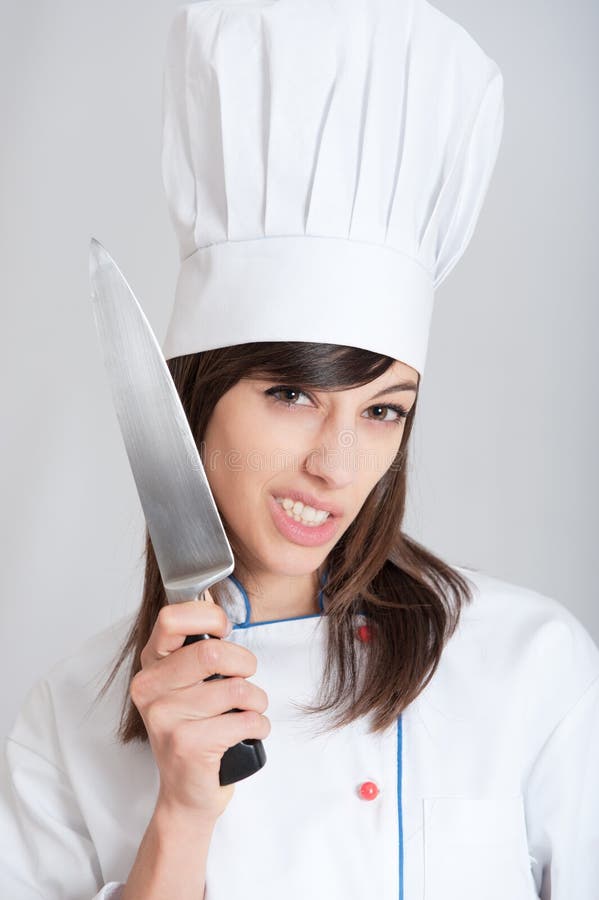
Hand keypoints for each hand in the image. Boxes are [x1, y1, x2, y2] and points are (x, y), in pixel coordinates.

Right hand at [130, 590, 270, 823]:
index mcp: (150, 665)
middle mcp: (149, 689)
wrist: (187, 794)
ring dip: (257, 700)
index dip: (209, 618)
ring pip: (235, 689)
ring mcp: (164, 719)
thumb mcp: (188, 684)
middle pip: (212, 653)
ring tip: (250, 710)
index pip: (171, 618)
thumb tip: (212, 601)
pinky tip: (249, 731)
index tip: (225, 630)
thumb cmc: (196, 729)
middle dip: (245, 663)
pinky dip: (259, 725)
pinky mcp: (186, 745)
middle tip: (247, 676)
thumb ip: (196, 648)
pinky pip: (244, 721)